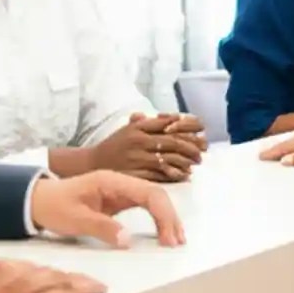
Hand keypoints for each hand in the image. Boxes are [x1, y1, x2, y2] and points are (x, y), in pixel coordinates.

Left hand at [29, 170, 185, 247]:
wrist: (38, 200)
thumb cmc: (54, 206)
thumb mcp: (75, 219)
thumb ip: (101, 228)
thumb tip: (128, 240)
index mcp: (110, 181)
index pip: (148, 193)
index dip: (163, 215)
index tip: (167, 239)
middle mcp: (119, 182)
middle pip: (155, 194)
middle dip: (170, 217)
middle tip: (177, 243)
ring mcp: (120, 190)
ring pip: (153, 199)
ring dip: (167, 218)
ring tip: (176, 240)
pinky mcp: (118, 201)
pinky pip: (144, 206)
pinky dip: (157, 219)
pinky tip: (163, 233)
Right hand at [87, 113, 205, 181]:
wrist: (91, 165)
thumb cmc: (113, 147)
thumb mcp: (127, 130)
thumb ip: (148, 123)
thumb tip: (172, 117)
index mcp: (138, 128)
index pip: (168, 123)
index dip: (187, 125)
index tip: (201, 129)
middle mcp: (138, 141)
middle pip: (172, 141)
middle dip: (191, 146)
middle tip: (203, 150)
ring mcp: (137, 158)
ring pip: (168, 158)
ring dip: (186, 161)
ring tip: (196, 163)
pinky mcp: (135, 174)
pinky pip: (160, 174)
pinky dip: (174, 174)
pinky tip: (184, 175)